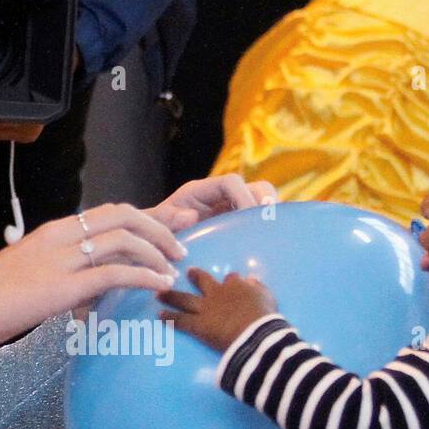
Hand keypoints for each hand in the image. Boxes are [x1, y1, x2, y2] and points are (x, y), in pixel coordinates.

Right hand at [0, 202, 186, 349]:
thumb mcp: (32, 278)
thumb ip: (64, 274)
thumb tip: (92, 287)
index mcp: (55, 232)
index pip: (111, 213)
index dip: (149, 217)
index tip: (178, 223)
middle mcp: (61, 236)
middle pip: (124, 216)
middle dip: (161, 228)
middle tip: (182, 246)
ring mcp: (61, 258)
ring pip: (124, 239)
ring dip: (157, 252)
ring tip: (175, 269)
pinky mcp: (61, 285)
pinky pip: (113, 272)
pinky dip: (144, 276)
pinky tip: (159, 285)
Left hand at [144, 173, 278, 233]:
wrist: (155, 246)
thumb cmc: (154, 232)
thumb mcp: (156, 225)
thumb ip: (167, 219)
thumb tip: (192, 216)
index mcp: (202, 191)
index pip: (231, 182)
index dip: (243, 196)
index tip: (249, 216)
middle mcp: (220, 198)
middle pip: (255, 188)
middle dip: (266, 201)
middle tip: (270, 223)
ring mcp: (231, 212)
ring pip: (262, 203)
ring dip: (271, 215)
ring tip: (274, 234)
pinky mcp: (237, 227)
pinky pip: (259, 224)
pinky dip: (268, 230)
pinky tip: (269, 246)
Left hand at [158, 266, 277, 353]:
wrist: (254, 333)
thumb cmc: (265, 316)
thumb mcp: (268, 298)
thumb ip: (259, 288)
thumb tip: (252, 279)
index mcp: (236, 286)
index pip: (231, 279)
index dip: (230, 279)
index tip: (230, 278)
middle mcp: (217, 294)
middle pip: (203, 281)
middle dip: (195, 276)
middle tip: (187, 272)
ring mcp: (205, 308)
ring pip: (184, 299)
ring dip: (171, 296)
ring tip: (160, 292)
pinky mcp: (198, 324)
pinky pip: (180, 320)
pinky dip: (169, 318)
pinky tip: (159, 316)